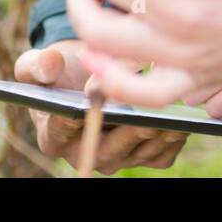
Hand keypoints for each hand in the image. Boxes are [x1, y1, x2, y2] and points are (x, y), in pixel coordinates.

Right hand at [13, 38, 189, 173]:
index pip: (64, 128)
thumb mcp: (46, 62)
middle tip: (145, 111)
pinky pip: (162, 154)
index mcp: (53, 135)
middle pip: (108, 149)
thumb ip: (38, 64)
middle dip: (127, 128)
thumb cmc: (68, 70)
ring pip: (139, 151)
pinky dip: (174, 137)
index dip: (79, 111)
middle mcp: (84, 154)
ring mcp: (117, 159)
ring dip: (157, 131)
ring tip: (174, 111)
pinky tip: (183, 116)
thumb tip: (47, 65)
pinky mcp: (144, 158)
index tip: (93, 93)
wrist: (96, 75)